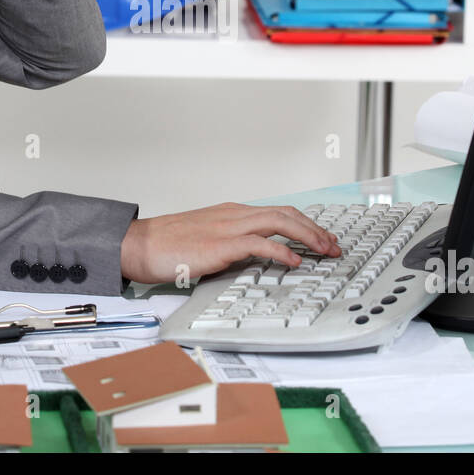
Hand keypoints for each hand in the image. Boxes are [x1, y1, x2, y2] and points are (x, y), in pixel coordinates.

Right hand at [119, 202, 340, 285]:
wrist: (139, 244)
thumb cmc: (166, 247)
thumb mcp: (206, 242)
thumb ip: (231, 247)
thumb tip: (253, 261)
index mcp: (232, 214)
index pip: (278, 213)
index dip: (305, 225)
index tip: (322, 239)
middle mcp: (234, 215)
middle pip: (286, 213)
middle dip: (315, 229)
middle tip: (334, 246)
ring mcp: (228, 227)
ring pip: (279, 222)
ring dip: (308, 236)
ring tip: (325, 251)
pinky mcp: (220, 244)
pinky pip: (259, 243)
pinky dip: (282, 251)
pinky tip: (295, 261)